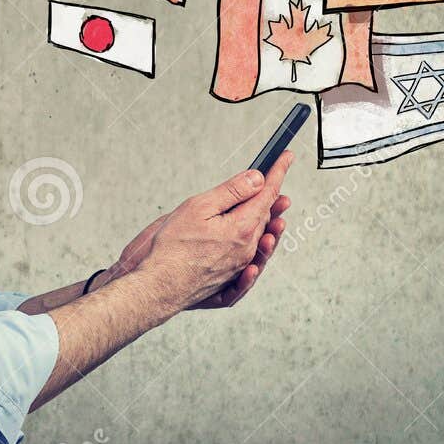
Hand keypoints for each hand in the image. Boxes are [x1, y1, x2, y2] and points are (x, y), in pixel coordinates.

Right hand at [123, 152, 292, 317]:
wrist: (157, 286)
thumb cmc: (171, 248)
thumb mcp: (199, 207)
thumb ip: (232, 192)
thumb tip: (257, 179)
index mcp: (242, 228)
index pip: (267, 195)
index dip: (277, 173)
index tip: (286, 157)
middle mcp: (245, 250)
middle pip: (264, 219)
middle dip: (272, 199)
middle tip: (276, 183)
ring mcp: (238, 268)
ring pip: (258, 243)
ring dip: (270, 226)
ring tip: (279, 217)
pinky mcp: (227, 282)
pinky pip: (248, 272)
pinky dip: (257, 261)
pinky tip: (258, 259)